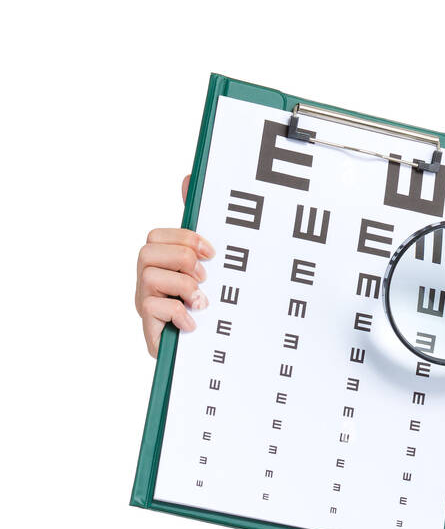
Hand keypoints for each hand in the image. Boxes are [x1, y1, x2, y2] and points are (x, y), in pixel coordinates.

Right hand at [134, 174, 215, 357]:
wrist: (211, 351)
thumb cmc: (210, 301)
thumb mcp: (213, 264)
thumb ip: (200, 229)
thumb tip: (188, 177)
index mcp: (164, 263)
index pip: (157, 236)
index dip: (185, 239)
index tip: (212, 252)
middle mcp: (148, 280)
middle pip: (147, 251)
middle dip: (182, 259)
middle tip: (204, 277)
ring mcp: (146, 303)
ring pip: (150, 276)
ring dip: (184, 286)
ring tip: (202, 301)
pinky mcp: (149, 326)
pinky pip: (153, 307)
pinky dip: (179, 312)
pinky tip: (194, 322)